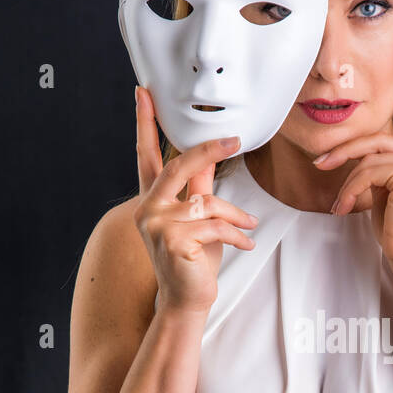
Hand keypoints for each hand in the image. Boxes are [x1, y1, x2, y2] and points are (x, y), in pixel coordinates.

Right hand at [133, 86, 257, 314]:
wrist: (188, 299)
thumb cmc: (192, 260)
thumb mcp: (198, 218)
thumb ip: (199, 186)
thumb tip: (208, 154)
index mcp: (152, 199)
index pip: (146, 155)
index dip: (145, 123)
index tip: (144, 92)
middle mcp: (148, 209)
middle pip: (178, 166)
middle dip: (208, 151)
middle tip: (233, 139)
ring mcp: (157, 225)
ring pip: (207, 202)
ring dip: (235, 215)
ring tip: (249, 226)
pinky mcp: (173, 241)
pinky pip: (214, 225)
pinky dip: (236, 234)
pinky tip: (245, 244)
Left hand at [313, 58, 392, 265]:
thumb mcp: (387, 193)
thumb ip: (380, 169)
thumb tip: (356, 159)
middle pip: (380, 138)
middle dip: (346, 149)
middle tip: (320, 162)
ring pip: (371, 156)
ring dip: (345, 178)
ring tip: (336, 202)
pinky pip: (368, 171)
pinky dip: (350, 190)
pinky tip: (345, 209)